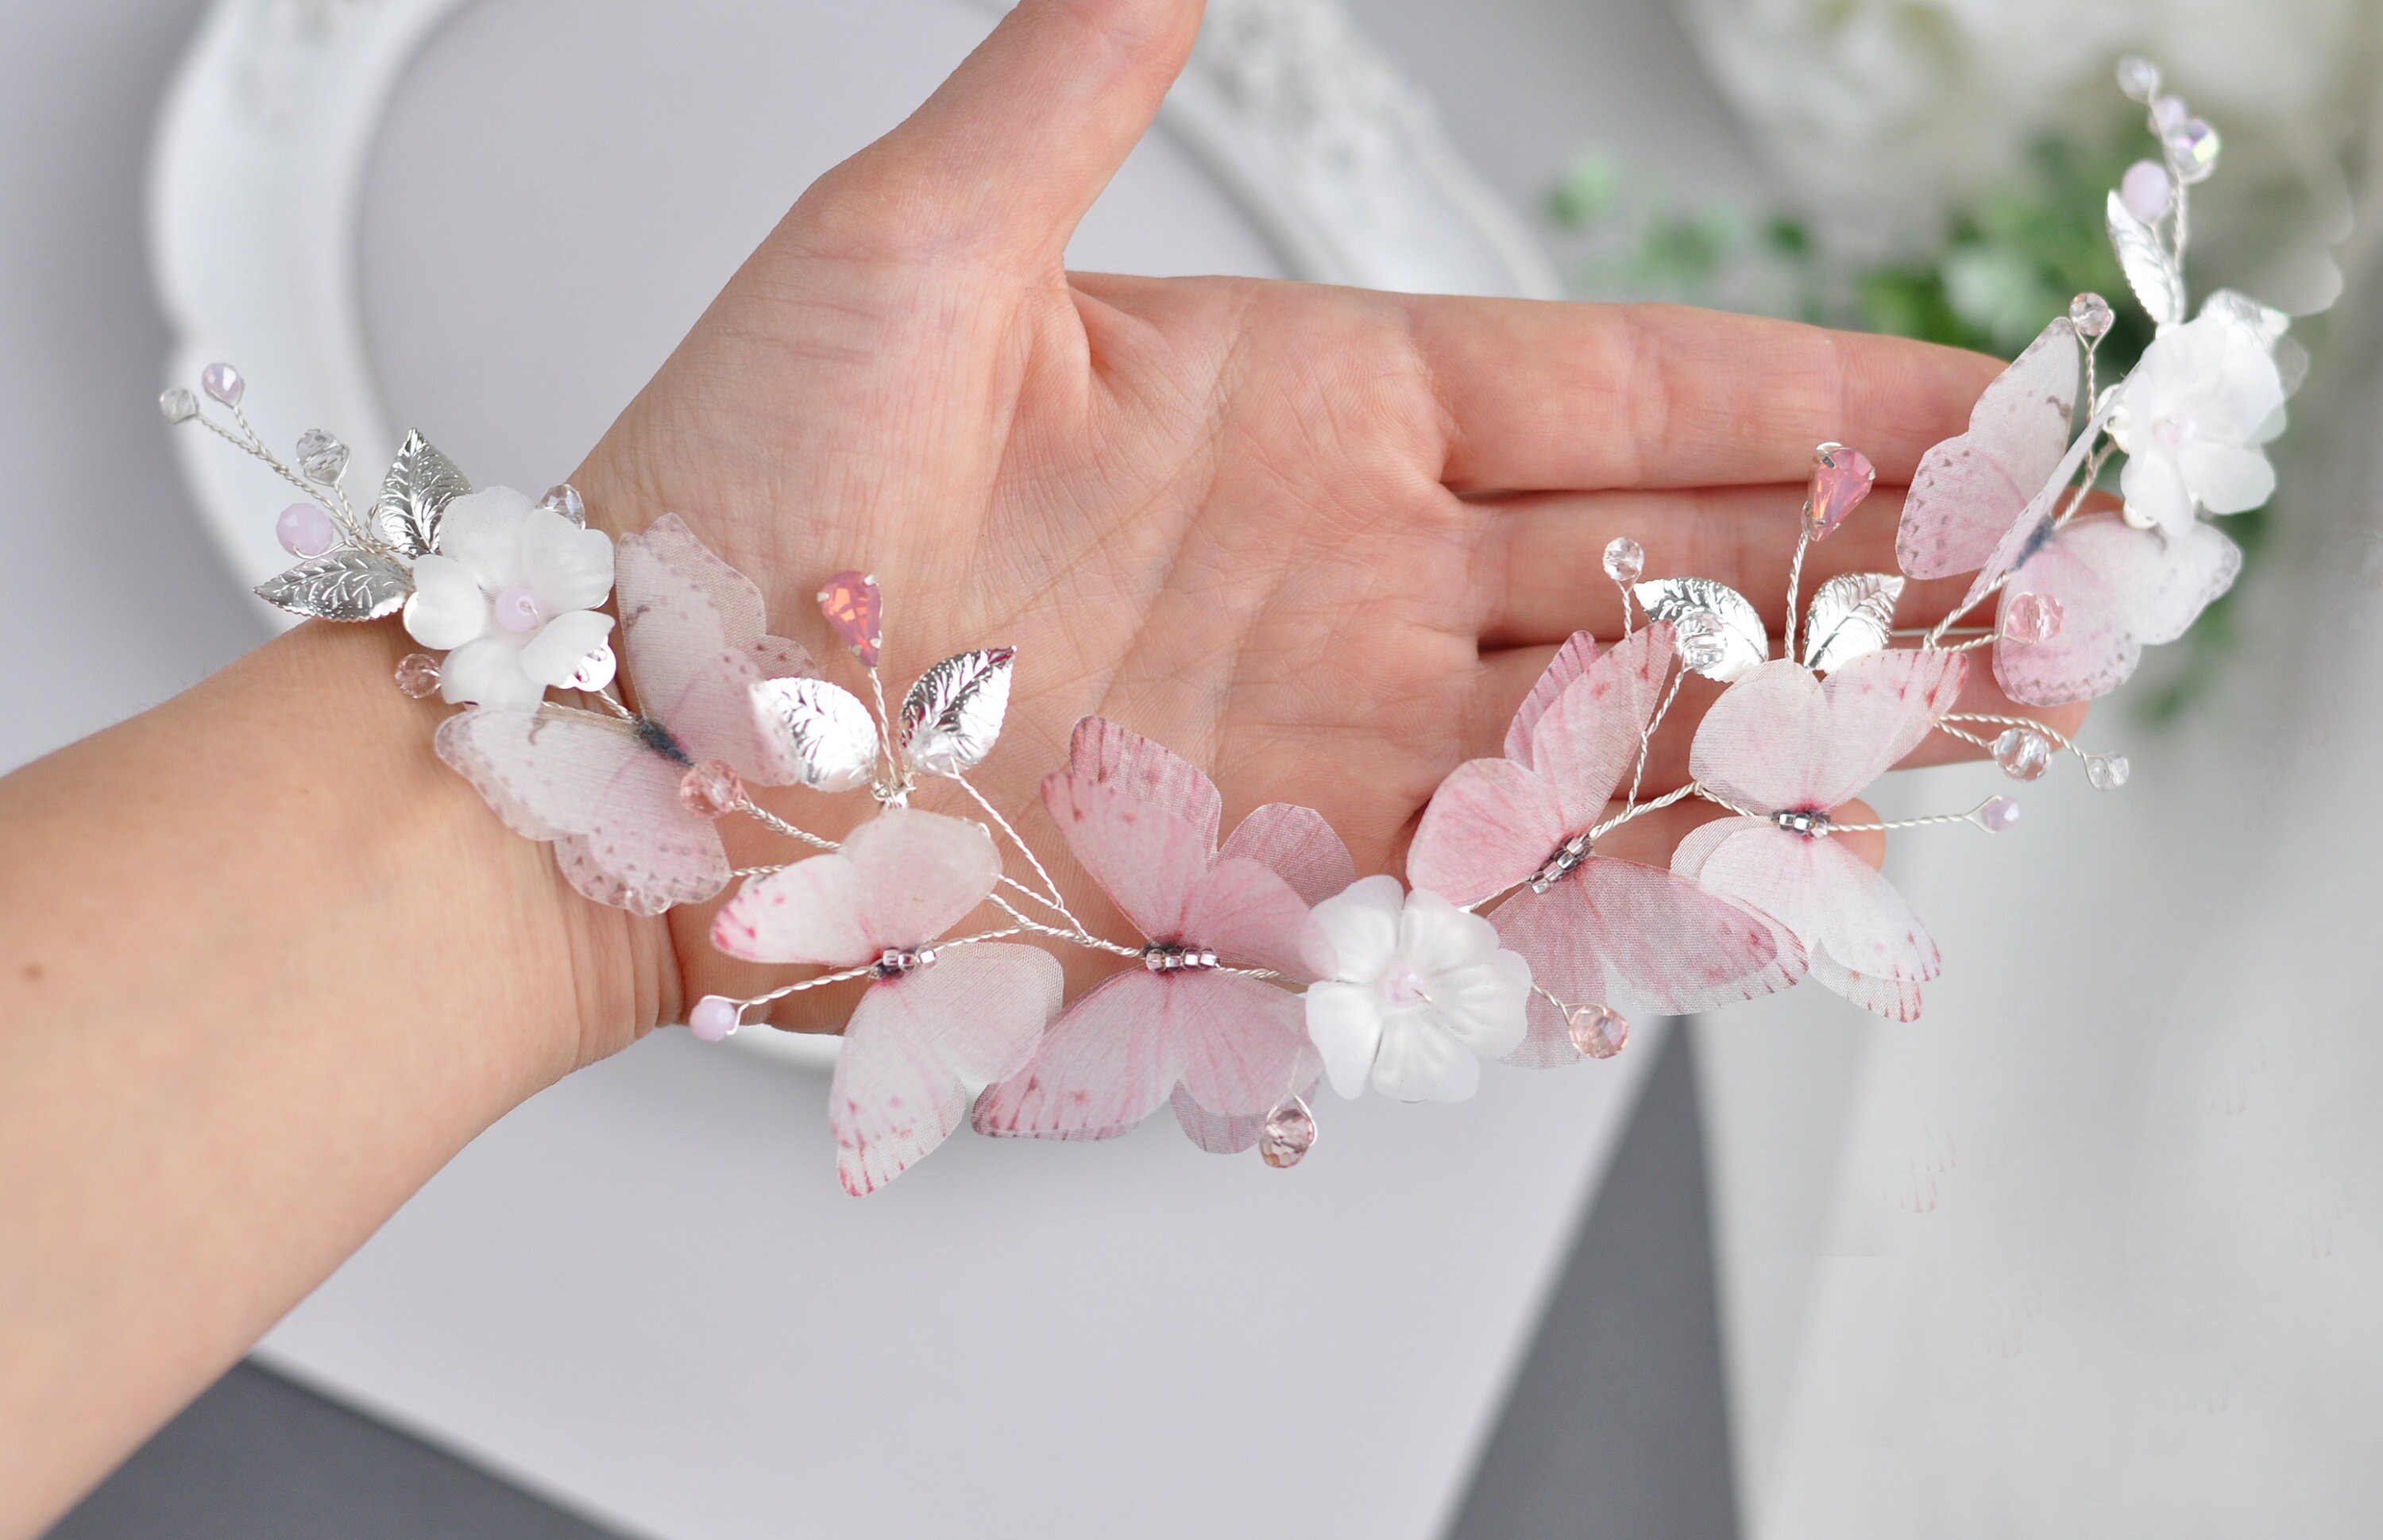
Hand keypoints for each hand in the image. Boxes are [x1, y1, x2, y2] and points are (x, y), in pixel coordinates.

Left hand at [565, 0, 2074, 1032]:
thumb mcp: (920, 238)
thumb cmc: (731, 490)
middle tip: (2029, 586)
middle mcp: (1341, 572)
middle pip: (1653, 566)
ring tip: (1965, 736)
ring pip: (1604, 733)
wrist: (624, 739)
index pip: (1607, 389)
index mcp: (1303, 402)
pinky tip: (1763, 877)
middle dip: (1852, 578)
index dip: (1796, 390)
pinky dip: (1628, 881)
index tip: (1953, 396)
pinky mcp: (1267, 877)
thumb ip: (1079, 68)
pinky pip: (1490, 876)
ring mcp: (1317, 732)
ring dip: (1784, 734)